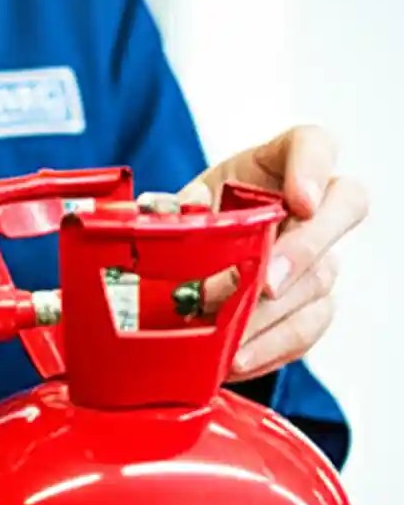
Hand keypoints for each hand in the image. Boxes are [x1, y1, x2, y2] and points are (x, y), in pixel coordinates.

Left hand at [177, 125, 368, 381]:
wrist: (190, 258)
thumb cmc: (191, 219)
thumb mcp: (176, 204)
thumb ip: (172, 208)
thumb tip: (161, 216)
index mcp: (275, 163)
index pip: (315, 145)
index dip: (315, 168)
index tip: (300, 200)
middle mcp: (310, 204)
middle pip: (344, 209)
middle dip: (305, 250)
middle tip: (266, 283)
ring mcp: (318, 253)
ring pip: (321, 278)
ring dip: (273, 312)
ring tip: (231, 337)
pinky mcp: (312, 300)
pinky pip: (308, 326)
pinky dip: (270, 346)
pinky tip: (238, 359)